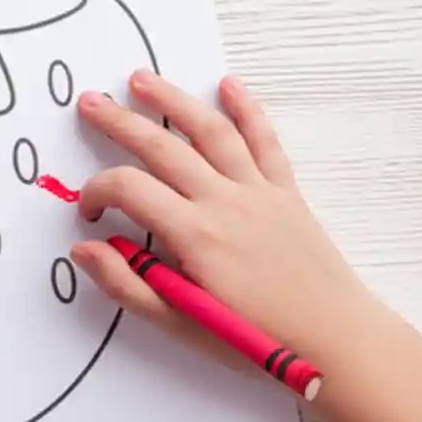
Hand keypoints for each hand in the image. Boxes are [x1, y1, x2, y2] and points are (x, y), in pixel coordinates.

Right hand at [70, 70, 386, 368]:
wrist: (335, 341)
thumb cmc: (257, 340)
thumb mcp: (181, 324)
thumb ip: (127, 285)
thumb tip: (85, 249)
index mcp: (194, 235)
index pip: (129, 189)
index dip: (97, 192)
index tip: (90, 212)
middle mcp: (224, 201)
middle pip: (162, 146)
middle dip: (119, 122)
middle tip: (90, 103)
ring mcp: (258, 191)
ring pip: (210, 130)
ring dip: (174, 99)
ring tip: (142, 80)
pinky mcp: (285, 192)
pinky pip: (264, 140)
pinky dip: (247, 108)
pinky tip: (229, 86)